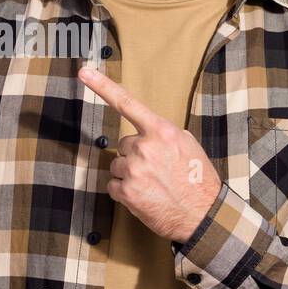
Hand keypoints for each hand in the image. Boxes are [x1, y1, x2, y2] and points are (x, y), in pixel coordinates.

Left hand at [78, 66, 221, 242]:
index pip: (127, 103)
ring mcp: (134, 170)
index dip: (102, 86)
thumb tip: (148, 133)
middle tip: (157, 171)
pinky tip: (145, 196)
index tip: (84, 72)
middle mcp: (145, 147)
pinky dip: (125, 192)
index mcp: (161, 131)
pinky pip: (113, 185)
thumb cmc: (198, 180)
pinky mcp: (126, 191)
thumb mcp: (188, 146)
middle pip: (124, 144)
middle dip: (135, 155)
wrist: (203, 216)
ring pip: (117, 165)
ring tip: (153, 185)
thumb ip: (164, 134)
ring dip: (130, 174)